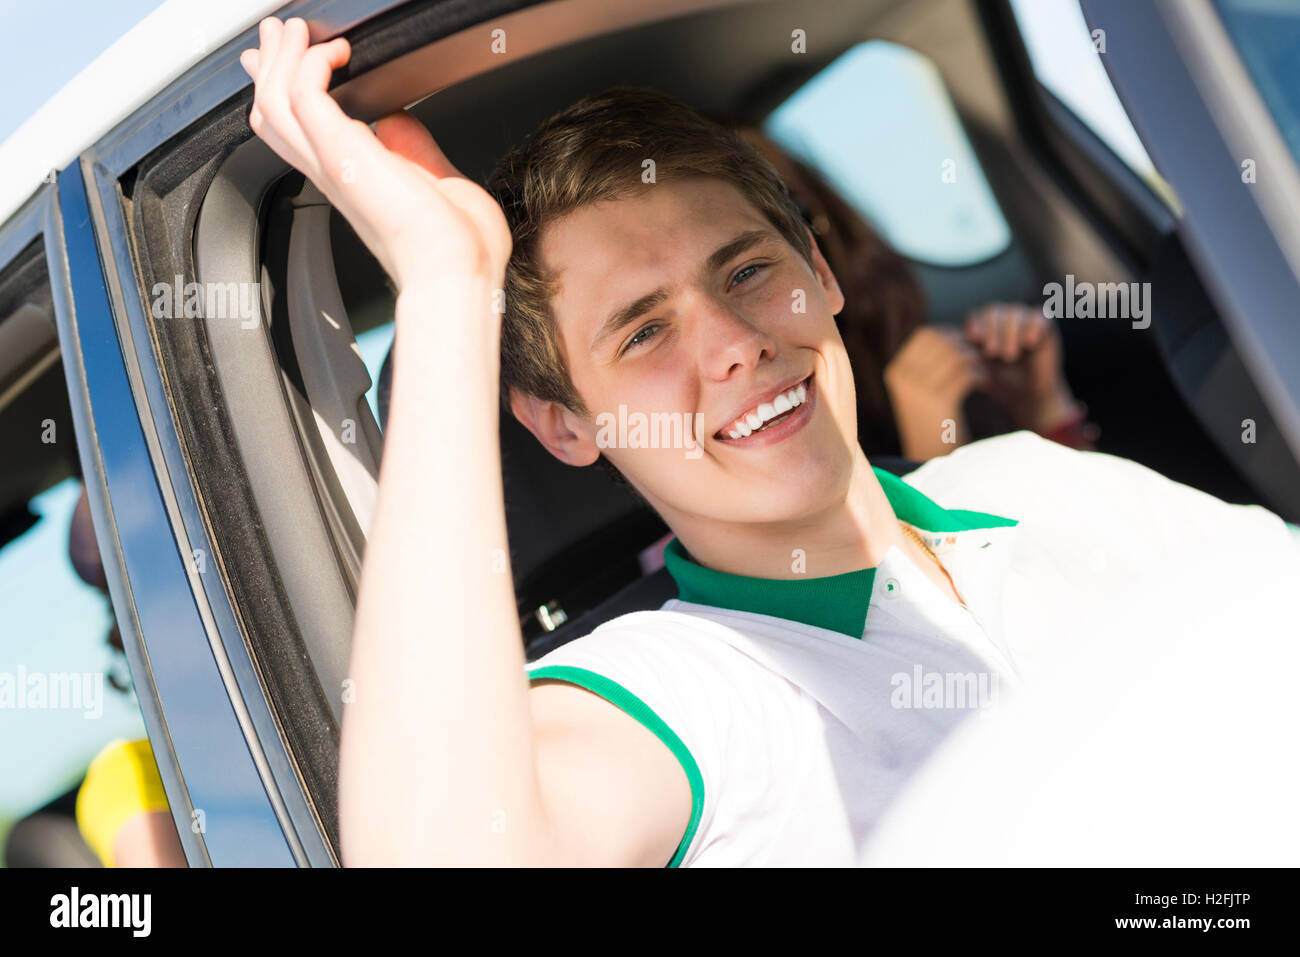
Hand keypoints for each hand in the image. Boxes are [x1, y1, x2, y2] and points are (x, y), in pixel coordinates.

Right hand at [239, 17, 510, 292]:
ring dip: (283, 58)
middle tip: (278, 33)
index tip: (285, 63)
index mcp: (352, 183)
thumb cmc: (461, 249)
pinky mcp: (344, 156)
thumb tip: (397, 122)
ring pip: (275, 101)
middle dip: (271, 67)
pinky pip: (303, 96)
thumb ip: (414, 151)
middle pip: (272, 114)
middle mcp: (334, 174)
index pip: (297, 134)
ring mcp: (334, 165)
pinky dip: (312, 65)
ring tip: (297, 31)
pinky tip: (337, 53)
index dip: (283, 96)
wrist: (459, 274)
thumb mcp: (434, 184)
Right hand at [883, 326, 984, 458]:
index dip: (950, 334)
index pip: (925, 335)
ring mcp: (918, 391)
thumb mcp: (922, 388)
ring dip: (974, 359)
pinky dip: (978, 374)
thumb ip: (930, 361)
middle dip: (965, 344)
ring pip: (955, 357)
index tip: (966, 343)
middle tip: (981, 353)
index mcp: (896, 371)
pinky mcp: (938, 403)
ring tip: (984, 367)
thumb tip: (951, 332)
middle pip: (941, 343)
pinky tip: (985, 381)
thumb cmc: (932, 418)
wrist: (932, 456)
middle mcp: (903, 378)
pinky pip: (964, 374)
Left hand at [963, 302, 1079, 432]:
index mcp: (985, 327)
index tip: (974, 340)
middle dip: (991, 331)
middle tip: (991, 352)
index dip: (975, 325)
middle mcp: (1003, 319)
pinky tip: (1029, 343)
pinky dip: (1033, 327)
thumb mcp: (980, 371)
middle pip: (993, 311)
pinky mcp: (1045, 325)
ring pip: (1014, 312)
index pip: (976, 316)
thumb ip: (966, 360)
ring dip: (1010, 333)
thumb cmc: (1000, 383)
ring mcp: (1024, 319)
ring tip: (1009, 356)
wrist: (1029, 395)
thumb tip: (949, 353)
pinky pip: (1039, 317)